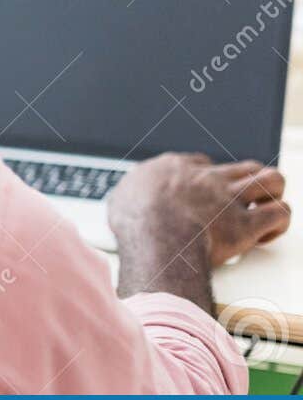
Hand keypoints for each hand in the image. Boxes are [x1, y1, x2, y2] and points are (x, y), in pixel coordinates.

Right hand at [110, 153, 289, 266]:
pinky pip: (279, 214)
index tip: (202, 191)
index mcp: (174, 169)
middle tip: (243, 196)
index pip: (200, 163)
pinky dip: (279, 222)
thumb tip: (127, 203)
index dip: (206, 177)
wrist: (156, 236)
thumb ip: (130, 197)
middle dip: (247, 179)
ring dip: (273, 192)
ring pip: (271, 179)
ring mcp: (230, 198)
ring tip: (264, 206)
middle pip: (242, 166)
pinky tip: (267, 233)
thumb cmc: (135, 222)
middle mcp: (207, 178)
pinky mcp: (247, 225)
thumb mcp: (120, 200)